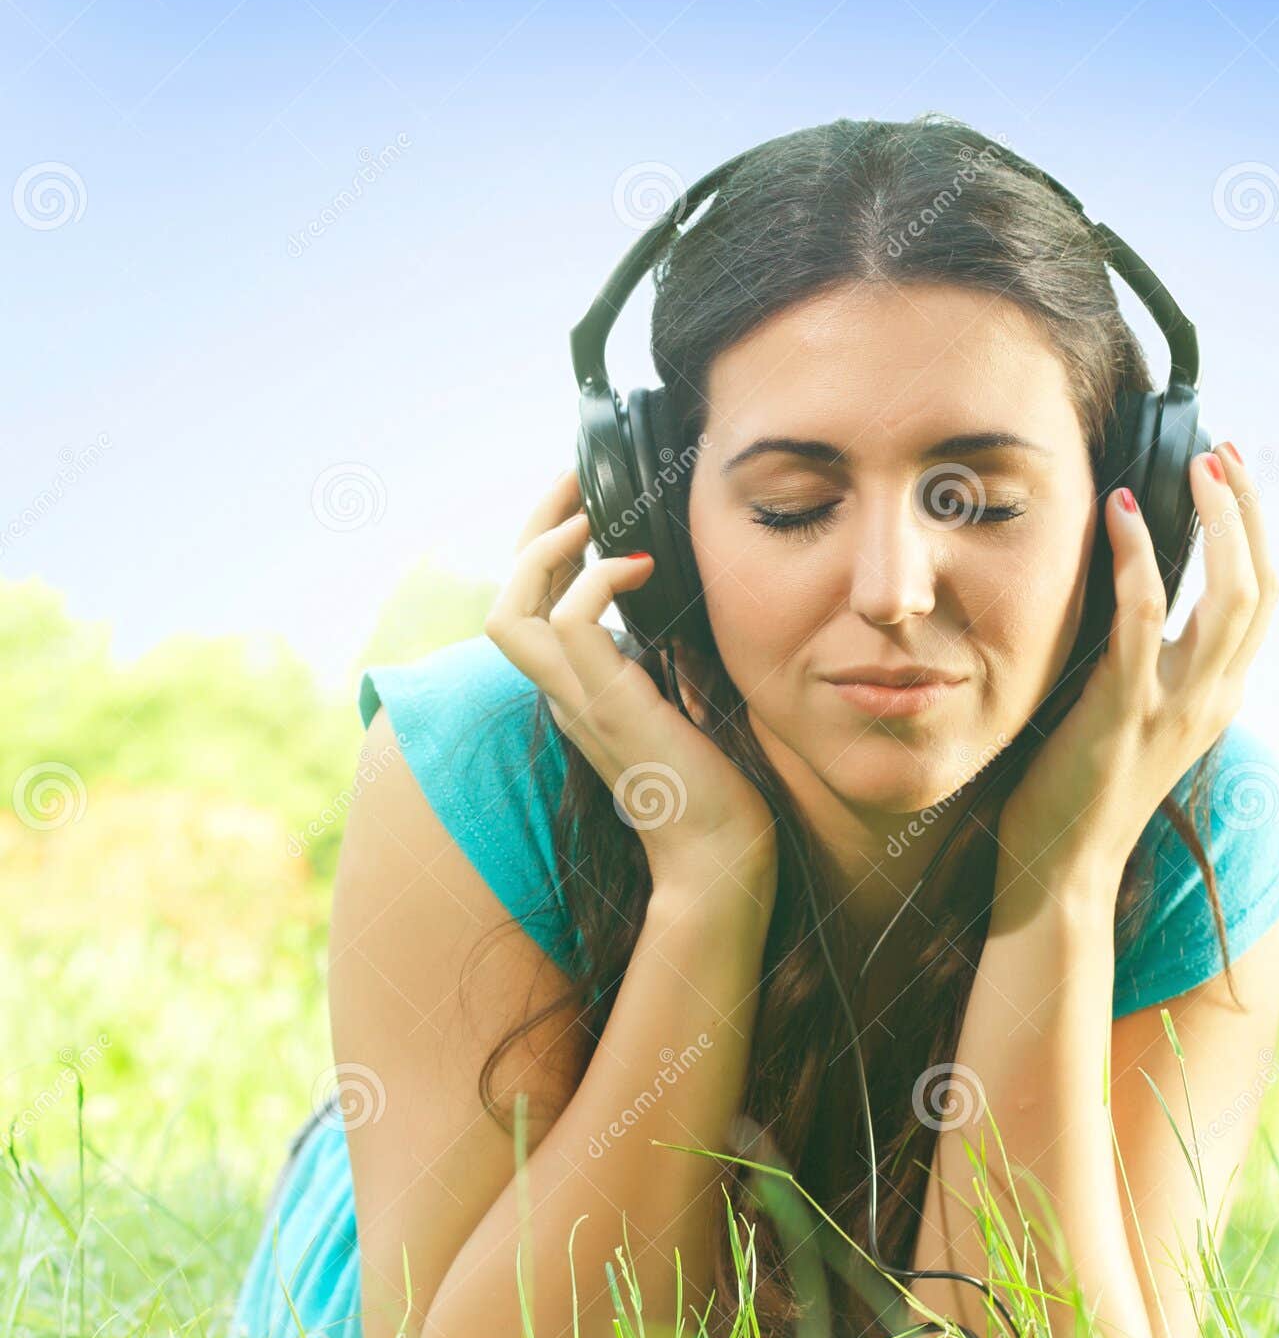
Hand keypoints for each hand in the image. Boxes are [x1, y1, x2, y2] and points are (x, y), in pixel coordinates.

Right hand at [485, 469, 777, 884]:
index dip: (543, 550)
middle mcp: (562, 693)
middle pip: (501, 597)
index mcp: (574, 689)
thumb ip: (667, 655)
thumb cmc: (714, 786)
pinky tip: (640, 565)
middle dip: (532, 529)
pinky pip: (570, 624)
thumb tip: (685, 598)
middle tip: (574, 482)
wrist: (719, 856)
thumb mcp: (685, 700)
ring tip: (590, 515)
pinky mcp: (608, 707)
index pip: (528, 606)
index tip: (585, 504)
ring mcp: (578, 701)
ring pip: (507, 609)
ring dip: (544, 548)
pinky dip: (597, 579)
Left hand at [995, 443, 1278, 893]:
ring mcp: (1176, 706)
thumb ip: (1145, 661)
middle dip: (1249, 512)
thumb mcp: (1131, 715)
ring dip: (1219, 522)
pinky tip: (1120, 511)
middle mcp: (1213, 698)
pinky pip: (1144, 617)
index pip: (1259, 599)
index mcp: (1217, 696)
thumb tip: (1128, 594)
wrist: (1064, 869)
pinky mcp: (1125, 710)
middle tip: (1222, 453)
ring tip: (1195, 467)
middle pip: (1261, 587)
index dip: (1253, 531)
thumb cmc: (1079, 788)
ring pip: (1228, 596)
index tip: (1227, 475)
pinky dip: (1139, 555)